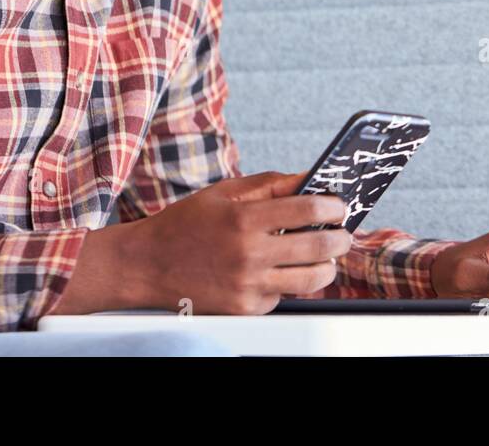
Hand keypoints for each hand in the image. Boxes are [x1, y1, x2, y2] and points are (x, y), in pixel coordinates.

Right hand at [51, 171, 351, 315]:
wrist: (146, 265)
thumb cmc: (183, 225)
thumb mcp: (223, 192)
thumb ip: (268, 185)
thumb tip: (306, 178)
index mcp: (243, 218)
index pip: (306, 210)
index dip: (332, 207)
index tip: (338, 207)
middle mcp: (248, 254)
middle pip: (318, 247)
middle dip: (340, 238)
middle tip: (343, 234)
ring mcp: (248, 285)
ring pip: (311, 280)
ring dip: (327, 266)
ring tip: (326, 257)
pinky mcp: (245, 309)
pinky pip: (284, 297)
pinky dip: (289, 284)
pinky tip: (280, 272)